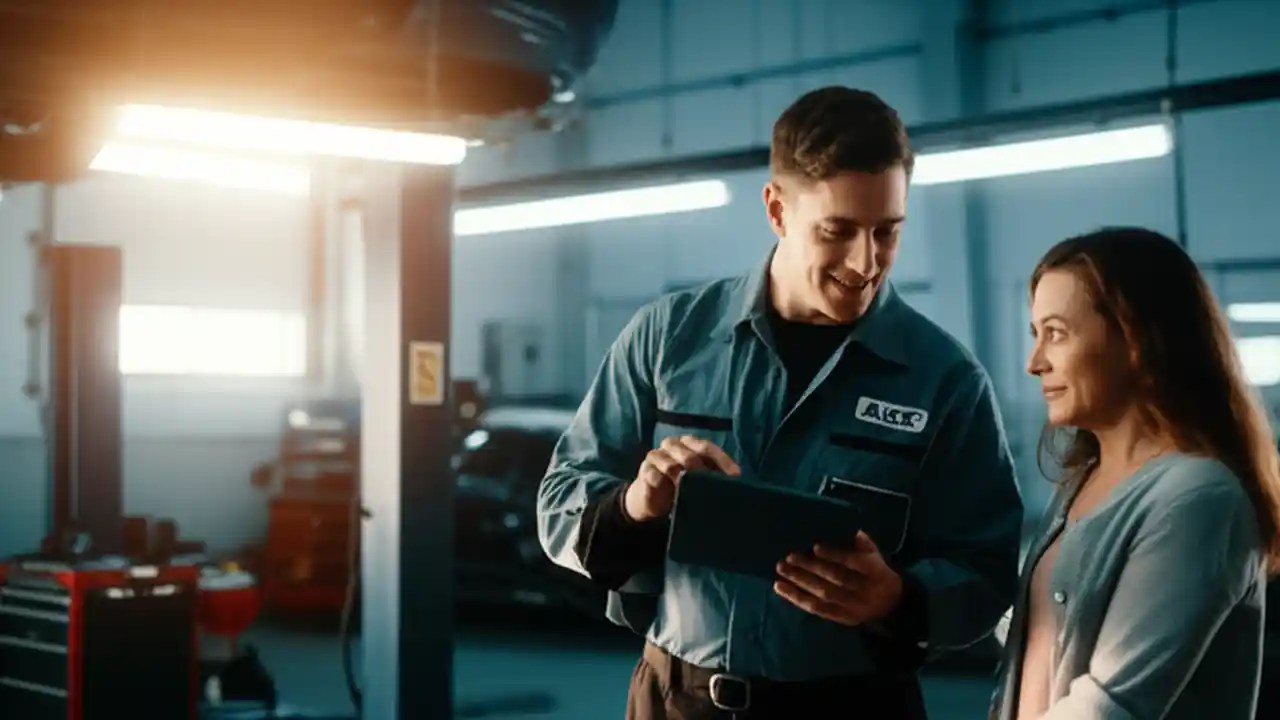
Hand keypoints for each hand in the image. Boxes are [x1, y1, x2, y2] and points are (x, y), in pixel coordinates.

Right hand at [623, 435, 739, 521]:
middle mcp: (674, 445)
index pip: (707, 447)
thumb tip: (736, 481)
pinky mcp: (645, 470)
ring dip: (680, 476)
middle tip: (710, 485)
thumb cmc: (682, 484)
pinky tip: (667, 488)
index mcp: (690, 443)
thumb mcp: (700, 478)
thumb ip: (713, 475)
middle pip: (689, 453)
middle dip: (701, 470)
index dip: (722, 461)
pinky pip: (651, 474)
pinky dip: (659, 480)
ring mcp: (657, 456)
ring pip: (670, 462)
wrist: (653, 498)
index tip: (734, 476)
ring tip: (689, 489)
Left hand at [773, 531, 903, 626]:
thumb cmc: (876, 572)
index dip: (834, 555)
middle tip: (789, 557)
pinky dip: (798, 599)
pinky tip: (781, 588)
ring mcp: (854, 607)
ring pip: (824, 595)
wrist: (893, 605)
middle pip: (836, 579)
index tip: (815, 546)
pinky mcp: (842, 618)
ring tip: (781, 571)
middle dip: (811, 568)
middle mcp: (865, 591)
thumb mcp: (875, 555)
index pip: (854, 562)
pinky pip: (818, 610)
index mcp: (875, 571)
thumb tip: (843, 526)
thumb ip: (861, 542)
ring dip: (800, 583)